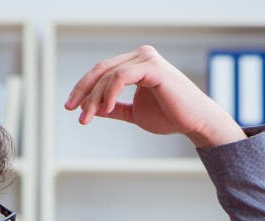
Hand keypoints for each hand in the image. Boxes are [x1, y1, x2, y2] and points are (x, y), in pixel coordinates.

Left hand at [65, 45, 245, 147]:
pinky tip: (103, 109)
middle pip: (101, 70)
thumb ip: (114, 108)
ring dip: (94, 98)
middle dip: (84, 92)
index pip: (102, 72)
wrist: (193, 122)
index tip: (70, 107)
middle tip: (73, 111)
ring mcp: (147, 58)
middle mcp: (140, 55)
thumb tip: (91, 108)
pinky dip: (109, 93)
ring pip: (109, 75)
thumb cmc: (168, 116)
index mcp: (135, 63)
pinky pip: (122, 76)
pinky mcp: (153, 67)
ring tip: (87, 118)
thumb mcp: (133, 112)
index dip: (84, 88)